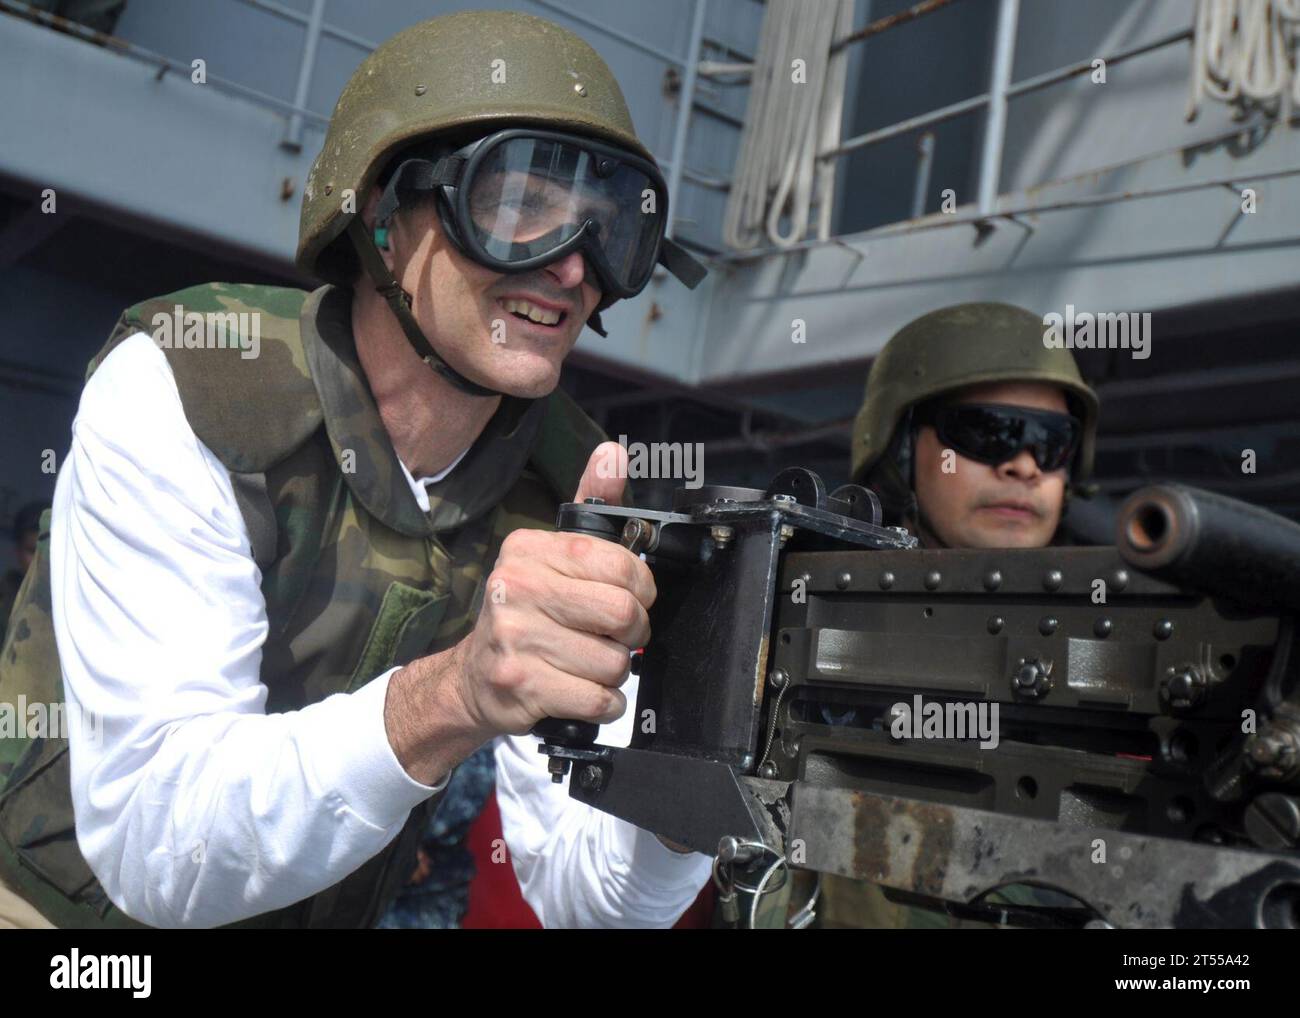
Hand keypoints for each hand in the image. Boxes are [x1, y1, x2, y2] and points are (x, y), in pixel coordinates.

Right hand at [450, 440, 653, 735]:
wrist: (473, 677)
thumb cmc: (525, 612)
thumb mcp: (552, 554)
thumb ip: (591, 505)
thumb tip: (612, 454)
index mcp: (529, 550)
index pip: (621, 565)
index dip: (642, 589)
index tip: (632, 597)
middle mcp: (516, 588)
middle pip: (622, 614)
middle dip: (633, 632)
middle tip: (617, 635)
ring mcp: (515, 639)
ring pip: (614, 662)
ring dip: (615, 671)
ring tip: (589, 662)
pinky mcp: (521, 686)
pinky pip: (598, 700)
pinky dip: (604, 703)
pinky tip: (583, 690)